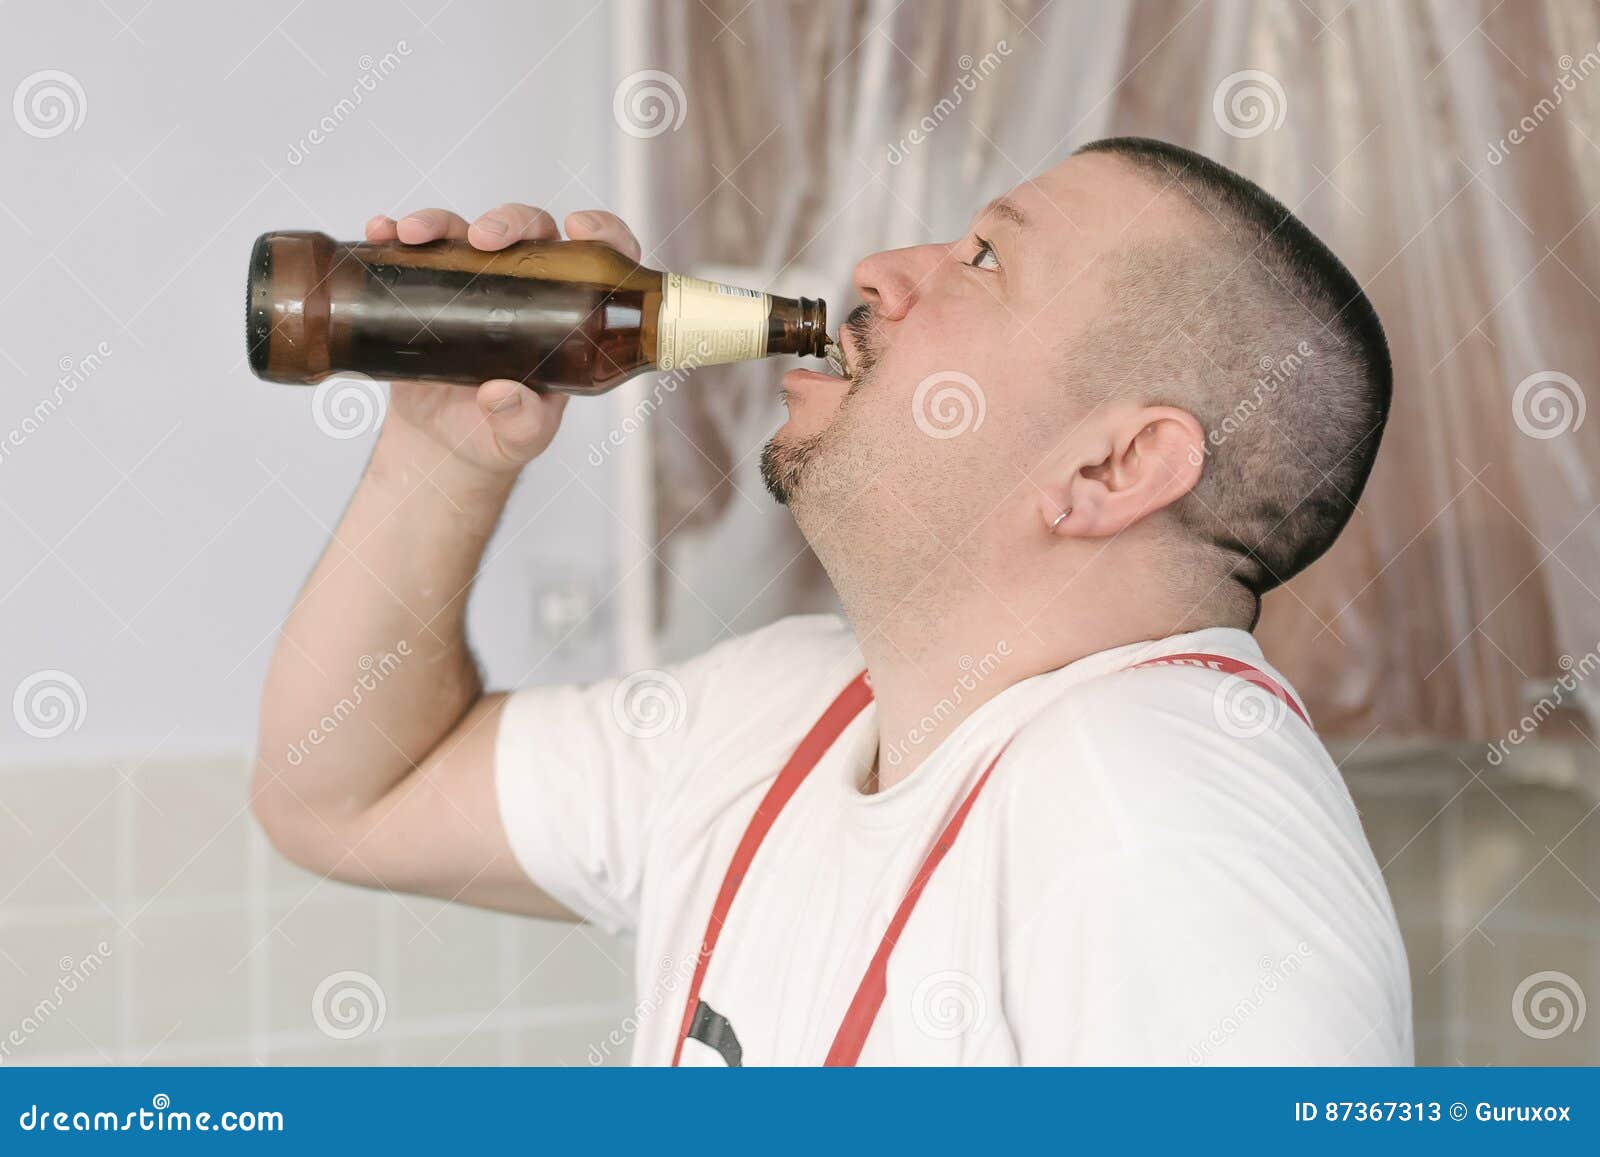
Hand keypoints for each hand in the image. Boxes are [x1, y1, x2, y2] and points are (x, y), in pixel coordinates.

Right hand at [365, 204, 643, 478]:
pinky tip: (381, 233)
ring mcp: (475, 283)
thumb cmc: (498, 434)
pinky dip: (395, 236)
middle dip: (507, 221)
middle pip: (528, 233)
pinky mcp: (430, 288)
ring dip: (441, 223)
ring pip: (466, 232)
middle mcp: (525, 288)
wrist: (444, 444)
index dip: (600, 230)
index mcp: (567, 315)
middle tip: (483, 239)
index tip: (579, 225)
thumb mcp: (521, 435)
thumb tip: (500, 392)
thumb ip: (522, 419)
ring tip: (412, 234)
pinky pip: (413, 253)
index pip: (596, 258)